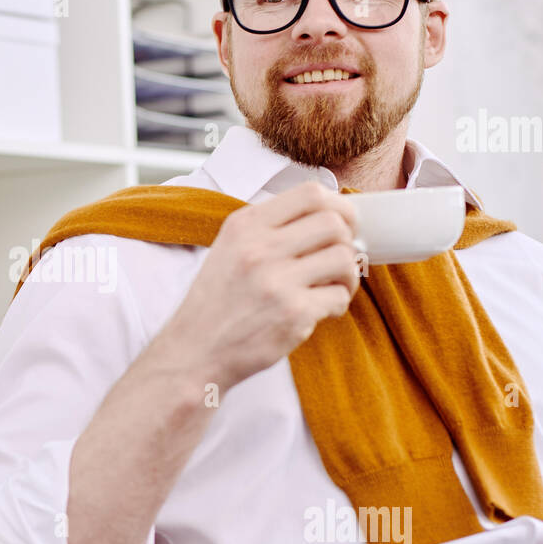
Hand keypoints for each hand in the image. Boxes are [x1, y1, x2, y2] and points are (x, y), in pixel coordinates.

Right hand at [157, 181, 361, 391]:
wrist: (194, 350)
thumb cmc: (215, 303)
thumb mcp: (228, 249)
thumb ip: (268, 229)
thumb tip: (327, 219)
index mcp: (245, 225)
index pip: (310, 193)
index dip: (339, 207)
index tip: (342, 225)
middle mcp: (259, 248)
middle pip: (334, 223)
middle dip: (348, 242)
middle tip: (339, 260)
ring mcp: (276, 281)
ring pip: (343, 257)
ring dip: (348, 274)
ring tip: (334, 287)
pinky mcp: (292, 313)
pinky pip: (338, 296)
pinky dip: (337, 303)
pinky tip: (321, 310)